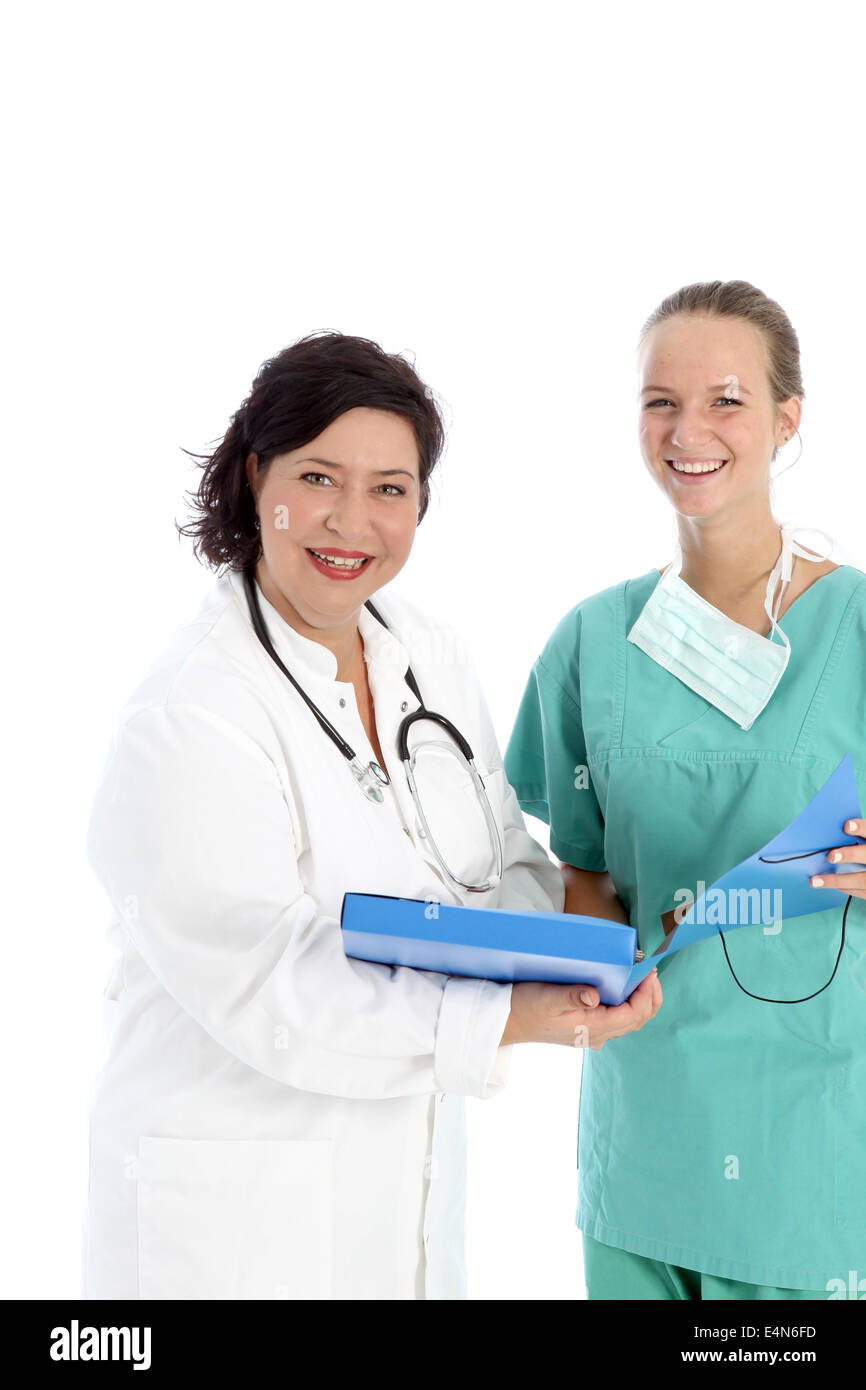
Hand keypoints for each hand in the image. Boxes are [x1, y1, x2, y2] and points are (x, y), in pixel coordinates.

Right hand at [500, 969, 661, 1049]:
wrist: (506, 1022)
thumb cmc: (524, 1007)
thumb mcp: (545, 997)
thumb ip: (570, 996)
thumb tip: (594, 995)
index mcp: (592, 1028)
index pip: (633, 1014)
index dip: (646, 993)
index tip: (649, 970)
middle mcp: (597, 1035)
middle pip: (637, 1020)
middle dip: (650, 996)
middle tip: (651, 970)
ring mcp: (592, 1034)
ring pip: (630, 1021)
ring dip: (642, 1000)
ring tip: (643, 977)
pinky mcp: (586, 1028)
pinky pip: (618, 1019)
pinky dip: (630, 1004)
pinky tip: (625, 989)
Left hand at [809, 819, 865, 900]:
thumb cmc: (863, 850)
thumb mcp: (863, 842)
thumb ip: (854, 837)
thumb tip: (827, 834)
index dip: (860, 827)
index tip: (846, 826)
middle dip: (849, 855)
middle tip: (831, 856)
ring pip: (861, 880)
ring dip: (835, 880)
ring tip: (814, 881)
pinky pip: (859, 891)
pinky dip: (842, 887)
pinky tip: (827, 884)